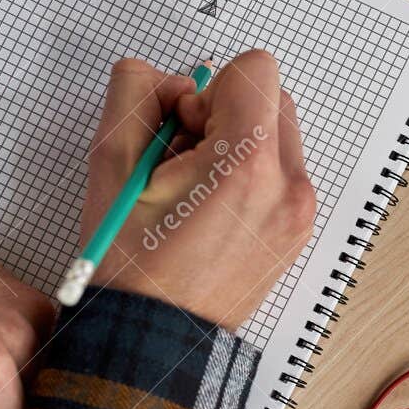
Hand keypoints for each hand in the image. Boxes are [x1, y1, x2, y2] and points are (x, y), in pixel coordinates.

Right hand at [83, 52, 314, 327]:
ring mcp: (298, 213)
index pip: (254, 68)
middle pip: (270, 97)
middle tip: (182, 161)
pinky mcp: (297, 229)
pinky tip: (211, 210)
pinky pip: (280, 172)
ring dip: (236, 144)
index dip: (207, 90)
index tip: (182, 132)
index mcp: (247, 166)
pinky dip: (248, 176)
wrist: (154, 340)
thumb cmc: (131, 267)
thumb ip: (136, 95)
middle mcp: (287, 187)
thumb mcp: (110, 165)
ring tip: (195, 191)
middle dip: (224, 114)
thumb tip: (165, 78)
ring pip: (276, 134)